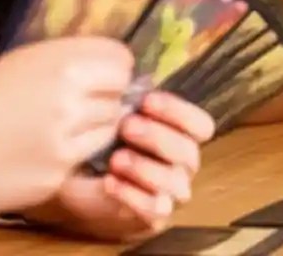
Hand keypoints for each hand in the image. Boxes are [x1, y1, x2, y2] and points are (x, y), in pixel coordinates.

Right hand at [0, 38, 132, 214]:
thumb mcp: (21, 63)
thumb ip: (70, 62)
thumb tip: (115, 68)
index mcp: (60, 63)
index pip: (121, 61)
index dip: (112, 70)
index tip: (100, 77)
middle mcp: (69, 99)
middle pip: (119, 97)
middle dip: (103, 100)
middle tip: (74, 105)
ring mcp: (66, 140)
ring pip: (110, 130)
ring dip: (93, 129)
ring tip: (54, 128)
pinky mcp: (59, 174)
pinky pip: (85, 160)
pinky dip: (71, 156)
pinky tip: (38, 151)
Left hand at [23, 91, 214, 240]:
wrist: (81, 184)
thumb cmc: (101, 143)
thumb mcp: (110, 115)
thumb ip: (125, 97)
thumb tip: (125, 68)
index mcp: (180, 134)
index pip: (201, 124)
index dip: (179, 112)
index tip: (147, 101)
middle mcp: (182, 163)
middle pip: (189, 151)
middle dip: (158, 137)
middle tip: (127, 126)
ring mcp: (171, 191)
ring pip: (176, 182)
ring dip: (147, 168)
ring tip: (116, 159)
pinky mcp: (153, 215)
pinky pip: (155, 208)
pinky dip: (134, 195)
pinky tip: (110, 182)